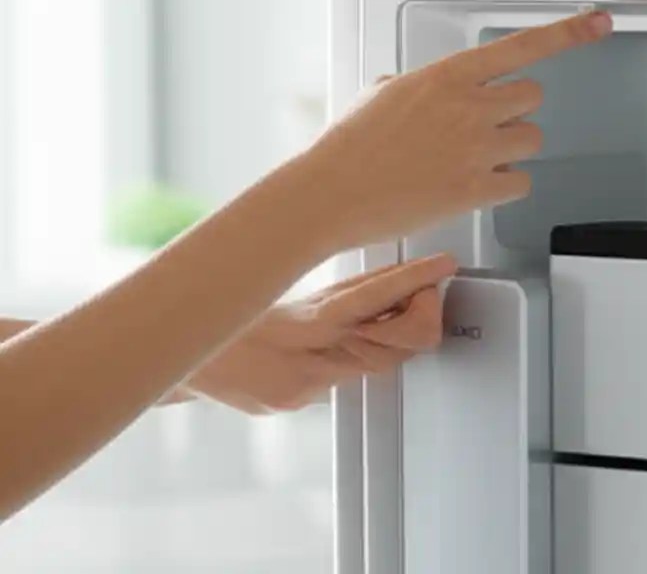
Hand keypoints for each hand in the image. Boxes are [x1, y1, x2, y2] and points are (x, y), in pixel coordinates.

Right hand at [185, 254, 456, 413]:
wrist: (182, 358)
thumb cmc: (235, 314)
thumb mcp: (291, 291)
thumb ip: (344, 292)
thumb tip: (396, 279)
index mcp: (302, 323)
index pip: (369, 301)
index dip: (412, 284)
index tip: (441, 267)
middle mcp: (305, 362)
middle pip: (391, 349)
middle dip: (420, 317)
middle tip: (429, 290)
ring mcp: (303, 388)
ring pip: (375, 366)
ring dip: (391, 335)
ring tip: (394, 306)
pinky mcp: (295, 403)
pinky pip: (345, 379)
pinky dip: (354, 355)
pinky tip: (345, 338)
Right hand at [290, 10, 612, 253]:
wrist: (330, 193)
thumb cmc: (348, 147)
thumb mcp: (381, 93)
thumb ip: (421, 86)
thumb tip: (427, 91)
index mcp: (446, 75)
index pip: (523, 46)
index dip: (569, 33)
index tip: (598, 22)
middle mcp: (468, 107)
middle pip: (533, 99)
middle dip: (516, 111)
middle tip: (487, 126)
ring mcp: (476, 149)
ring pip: (531, 140)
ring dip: (512, 149)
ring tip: (472, 159)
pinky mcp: (476, 189)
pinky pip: (521, 182)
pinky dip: (505, 185)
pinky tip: (474, 185)